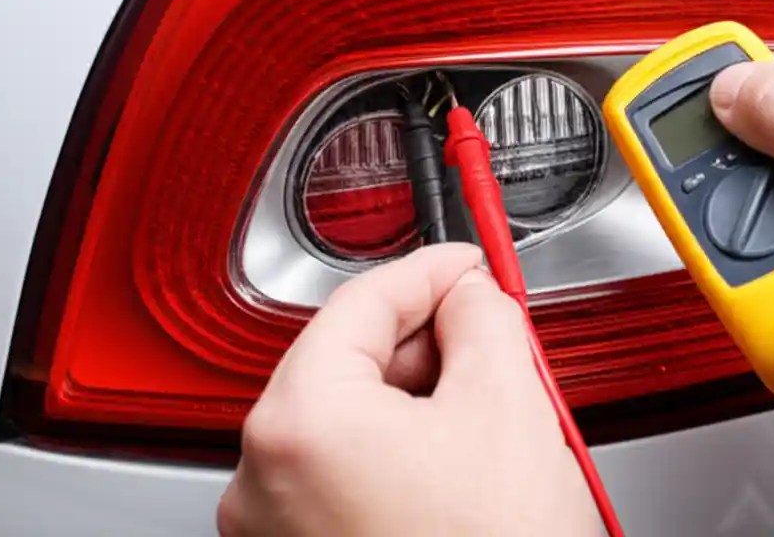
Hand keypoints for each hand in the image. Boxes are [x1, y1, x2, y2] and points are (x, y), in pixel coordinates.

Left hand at [217, 243, 599, 536]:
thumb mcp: (510, 406)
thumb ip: (483, 318)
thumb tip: (470, 295)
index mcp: (298, 423)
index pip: (359, 302)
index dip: (428, 270)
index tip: (465, 263)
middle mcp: (263, 477)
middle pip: (346, 363)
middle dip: (424, 341)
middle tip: (486, 332)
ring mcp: (275, 528)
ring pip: (347, 421)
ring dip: (416, 400)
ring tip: (486, 412)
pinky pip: (343, 475)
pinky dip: (396, 453)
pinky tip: (456, 463)